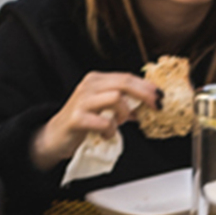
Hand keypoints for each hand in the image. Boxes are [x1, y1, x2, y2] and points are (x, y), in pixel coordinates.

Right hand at [32, 70, 157, 170]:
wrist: (54, 137)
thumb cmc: (82, 122)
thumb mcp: (104, 109)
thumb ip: (123, 104)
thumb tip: (147, 106)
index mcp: (96, 80)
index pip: (127, 77)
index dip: (147, 86)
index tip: (161, 96)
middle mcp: (88, 86)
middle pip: (124, 83)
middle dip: (145, 94)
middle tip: (157, 106)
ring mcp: (82, 101)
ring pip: (116, 98)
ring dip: (124, 113)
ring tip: (119, 124)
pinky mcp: (76, 118)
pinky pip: (103, 122)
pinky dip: (110, 130)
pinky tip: (106, 135)